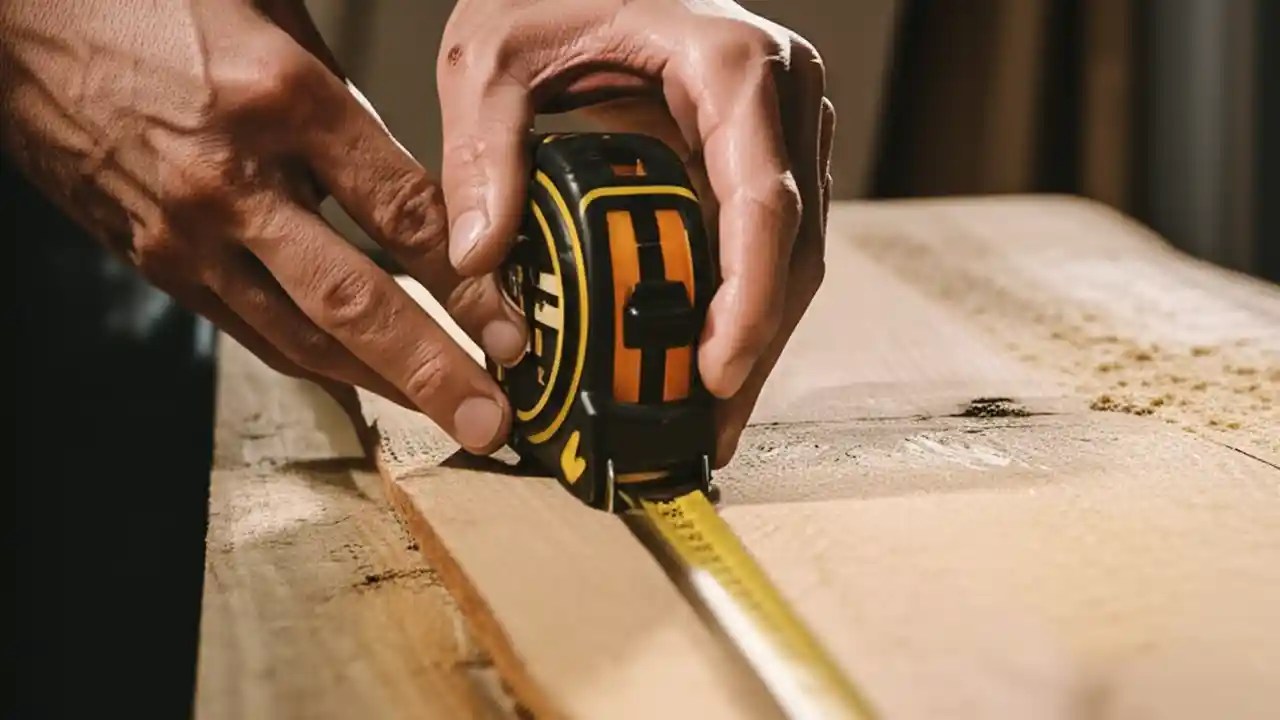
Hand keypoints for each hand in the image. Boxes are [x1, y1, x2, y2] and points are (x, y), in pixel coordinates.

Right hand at [0, 0, 525, 453]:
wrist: (17, 14)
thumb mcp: (273, 15)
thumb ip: (347, 104)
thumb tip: (407, 180)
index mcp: (279, 101)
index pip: (401, 214)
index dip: (469, 283)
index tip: (511, 328)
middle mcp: (231, 180)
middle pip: (354, 298)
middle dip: (432, 369)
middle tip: (490, 420)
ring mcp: (184, 230)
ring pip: (298, 333)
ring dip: (377, 383)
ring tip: (439, 415)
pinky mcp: (152, 257)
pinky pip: (247, 326)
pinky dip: (312, 358)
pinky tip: (357, 377)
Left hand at [437, 0, 833, 465]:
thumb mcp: (492, 54)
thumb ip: (481, 150)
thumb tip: (482, 257)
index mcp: (731, 64)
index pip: (762, 202)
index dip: (749, 299)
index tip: (715, 370)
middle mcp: (781, 95)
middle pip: (793, 246)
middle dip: (755, 343)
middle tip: (709, 424)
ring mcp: (784, 126)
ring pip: (796, 254)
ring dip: (756, 337)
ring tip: (706, 414)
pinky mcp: (766, 154)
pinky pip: (771, 243)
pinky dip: (743, 305)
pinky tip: (708, 357)